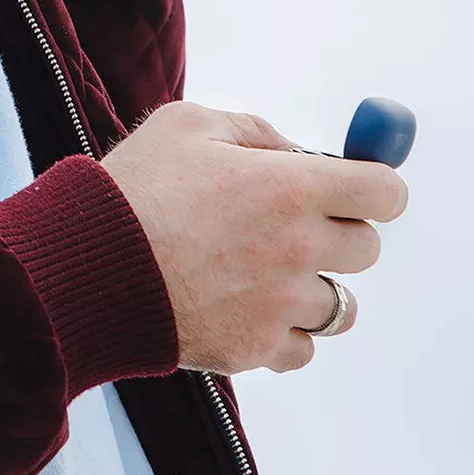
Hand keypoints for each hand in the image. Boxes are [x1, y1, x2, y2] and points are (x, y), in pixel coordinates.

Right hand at [100, 101, 408, 373]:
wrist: (89, 268)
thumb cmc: (136, 187)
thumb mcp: (189, 125)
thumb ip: (254, 132)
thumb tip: (295, 152)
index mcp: (290, 187)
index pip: (384, 193)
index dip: (377, 187)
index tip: (362, 188)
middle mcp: (298, 249)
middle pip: (366, 248)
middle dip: (338, 230)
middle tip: (290, 222)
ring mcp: (281, 306)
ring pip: (340, 305)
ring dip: (312, 285)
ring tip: (260, 269)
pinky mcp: (256, 349)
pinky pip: (302, 348)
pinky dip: (284, 331)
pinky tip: (245, 305)